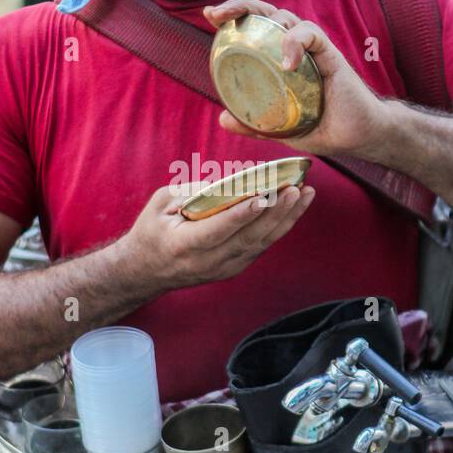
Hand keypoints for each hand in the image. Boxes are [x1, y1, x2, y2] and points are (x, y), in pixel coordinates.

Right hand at [113, 180, 315, 292]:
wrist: (147, 270)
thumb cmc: (152, 229)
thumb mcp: (161, 203)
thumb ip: (193, 192)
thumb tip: (231, 182)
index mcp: (183, 245)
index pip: (216, 231)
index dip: (239, 215)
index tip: (261, 197)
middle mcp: (206, 262)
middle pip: (247, 239)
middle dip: (274, 213)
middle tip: (293, 188)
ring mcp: (224, 269)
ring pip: (261, 244)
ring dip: (286, 218)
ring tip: (304, 194)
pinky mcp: (235, 268)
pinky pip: (261, 246)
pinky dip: (280, 226)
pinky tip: (295, 207)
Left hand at [203, 0, 391, 157]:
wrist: (360, 136)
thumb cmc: (325, 126)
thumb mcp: (282, 129)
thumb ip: (255, 124)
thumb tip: (222, 119)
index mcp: (282, 59)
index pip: (256, 28)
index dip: (234, 17)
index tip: (211, 16)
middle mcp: (296, 48)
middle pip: (267, 14)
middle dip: (240, 7)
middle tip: (216, 14)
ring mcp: (314, 49)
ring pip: (288, 18)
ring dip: (266, 19)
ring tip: (249, 33)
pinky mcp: (331, 54)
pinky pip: (312, 35)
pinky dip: (297, 42)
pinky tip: (288, 63)